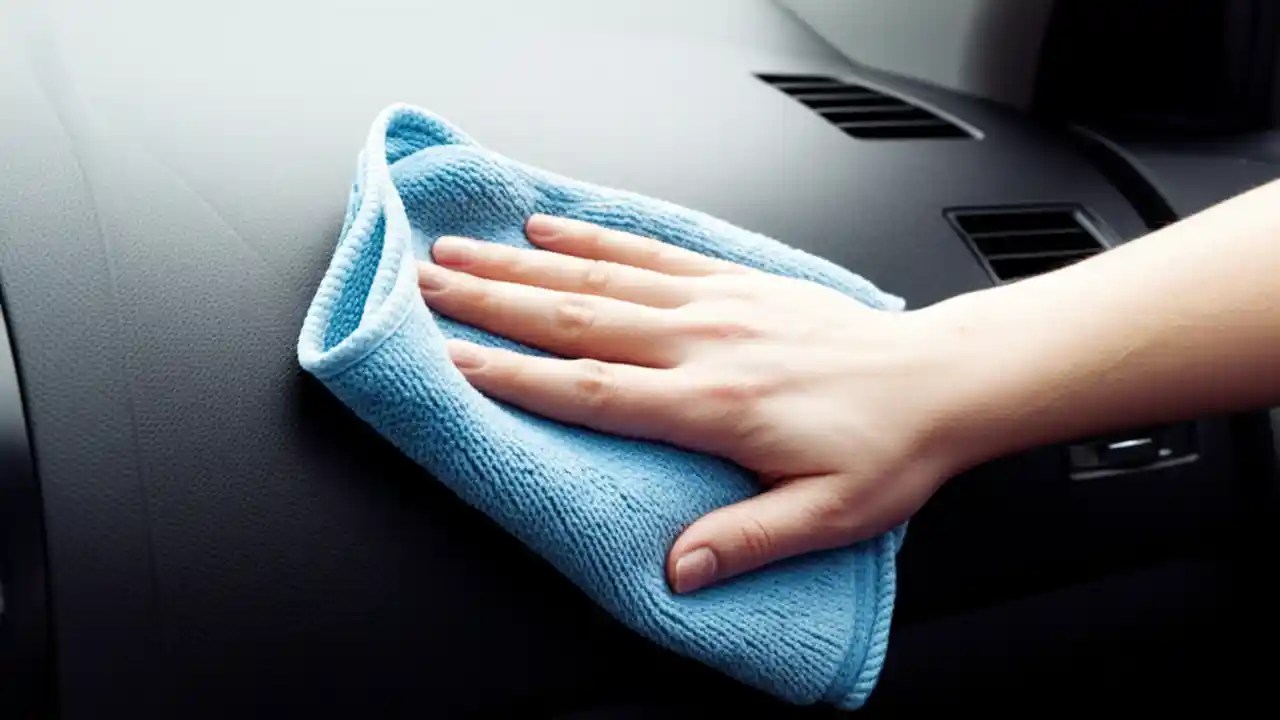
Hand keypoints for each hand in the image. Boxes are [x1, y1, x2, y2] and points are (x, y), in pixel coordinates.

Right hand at [418, 215, 964, 592]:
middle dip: (491, 302)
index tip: (453, 359)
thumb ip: (744, 541)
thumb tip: (674, 573)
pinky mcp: (733, 281)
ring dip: (523, 263)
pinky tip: (549, 225)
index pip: (593, 389)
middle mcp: (704, 341)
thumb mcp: (826, 516)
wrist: (938, 380)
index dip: (515, 376)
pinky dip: (595, 235)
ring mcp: (716, 302)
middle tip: (425, 284)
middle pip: (577, 319)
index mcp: (716, 403)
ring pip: (601, 276)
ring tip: (461, 250)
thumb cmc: (885, 447)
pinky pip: (652, 248)